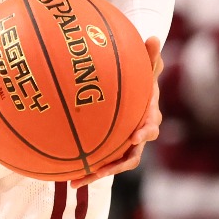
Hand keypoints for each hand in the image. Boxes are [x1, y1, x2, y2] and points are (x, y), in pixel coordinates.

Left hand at [74, 36, 161, 186]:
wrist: (138, 93)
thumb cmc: (142, 77)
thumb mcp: (147, 65)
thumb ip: (150, 54)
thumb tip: (154, 36)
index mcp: (148, 118)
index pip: (150, 127)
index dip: (144, 132)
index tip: (136, 136)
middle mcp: (137, 136)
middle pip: (131, 157)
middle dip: (114, 167)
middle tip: (99, 171)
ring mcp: (123, 145)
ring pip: (112, 165)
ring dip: (96, 175)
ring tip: (75, 182)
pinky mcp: (111, 149)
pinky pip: (100, 161)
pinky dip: (85, 169)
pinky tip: (64, 175)